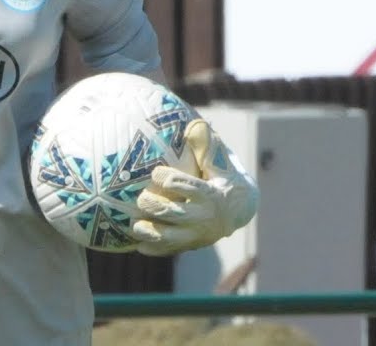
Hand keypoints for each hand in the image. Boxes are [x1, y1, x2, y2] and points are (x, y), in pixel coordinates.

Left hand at [131, 119, 258, 255]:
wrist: (240, 210)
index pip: (189, 187)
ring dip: (151, 232)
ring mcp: (198, 235)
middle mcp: (205, 218)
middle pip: (176, 214)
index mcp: (212, 195)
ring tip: (135, 225)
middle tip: (141, 198)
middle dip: (155, 206)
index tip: (155, 173)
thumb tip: (194, 124)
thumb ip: (207, 146)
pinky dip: (155, 249)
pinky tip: (138, 246)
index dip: (170, 180)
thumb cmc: (223, 178)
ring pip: (171, 238)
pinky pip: (171, 250)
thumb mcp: (221, 163)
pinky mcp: (192, 245)